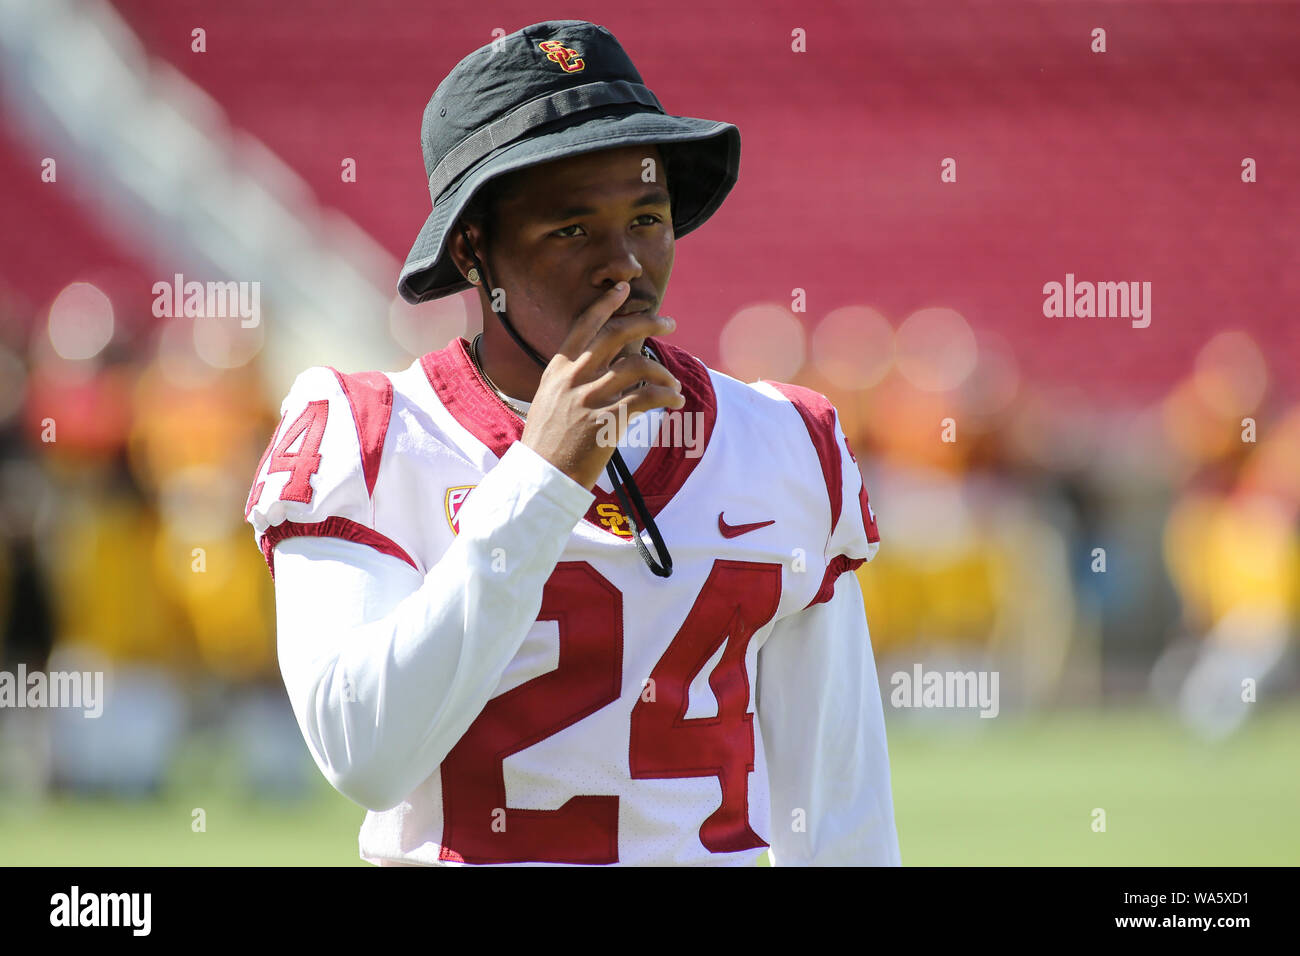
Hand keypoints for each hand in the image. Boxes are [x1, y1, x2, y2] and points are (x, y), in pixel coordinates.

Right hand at [521, 281, 683, 489]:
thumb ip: (574, 378)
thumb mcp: (550, 399)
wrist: (541, 475)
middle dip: (648, 322)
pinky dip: (666, 396)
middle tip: (670, 322)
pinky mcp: (606, 421)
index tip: (624, 289)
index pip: (584, 325)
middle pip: (617, 334)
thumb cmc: (548, 441)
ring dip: (662, 371)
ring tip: (673, 383)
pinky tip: (675, 401)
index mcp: (558, 368)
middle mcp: (573, 377)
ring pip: (638, 366)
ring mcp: (589, 398)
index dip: (606, 304)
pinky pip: (647, 398)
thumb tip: (607, 364)